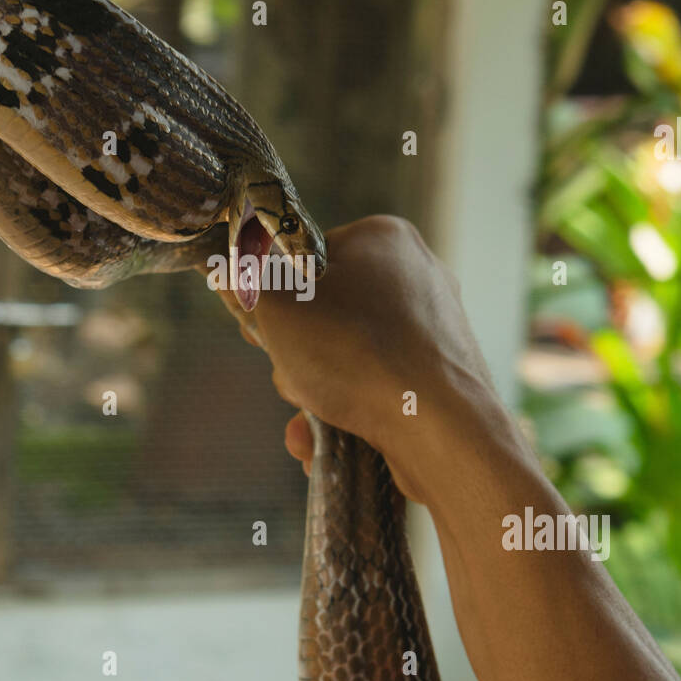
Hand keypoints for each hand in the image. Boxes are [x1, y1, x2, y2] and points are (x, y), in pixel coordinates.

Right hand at [216, 215, 506, 504]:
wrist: (440, 429)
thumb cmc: (355, 352)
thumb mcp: (276, 303)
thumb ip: (248, 280)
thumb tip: (237, 272)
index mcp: (384, 238)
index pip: (309, 257)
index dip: (278, 296)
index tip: (268, 329)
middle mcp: (419, 276)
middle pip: (327, 313)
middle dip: (298, 356)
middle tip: (295, 377)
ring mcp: (436, 330)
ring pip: (348, 359)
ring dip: (315, 394)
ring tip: (312, 422)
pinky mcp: (443, 380)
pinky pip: (378, 391)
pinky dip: (347, 416)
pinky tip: (325, 442)